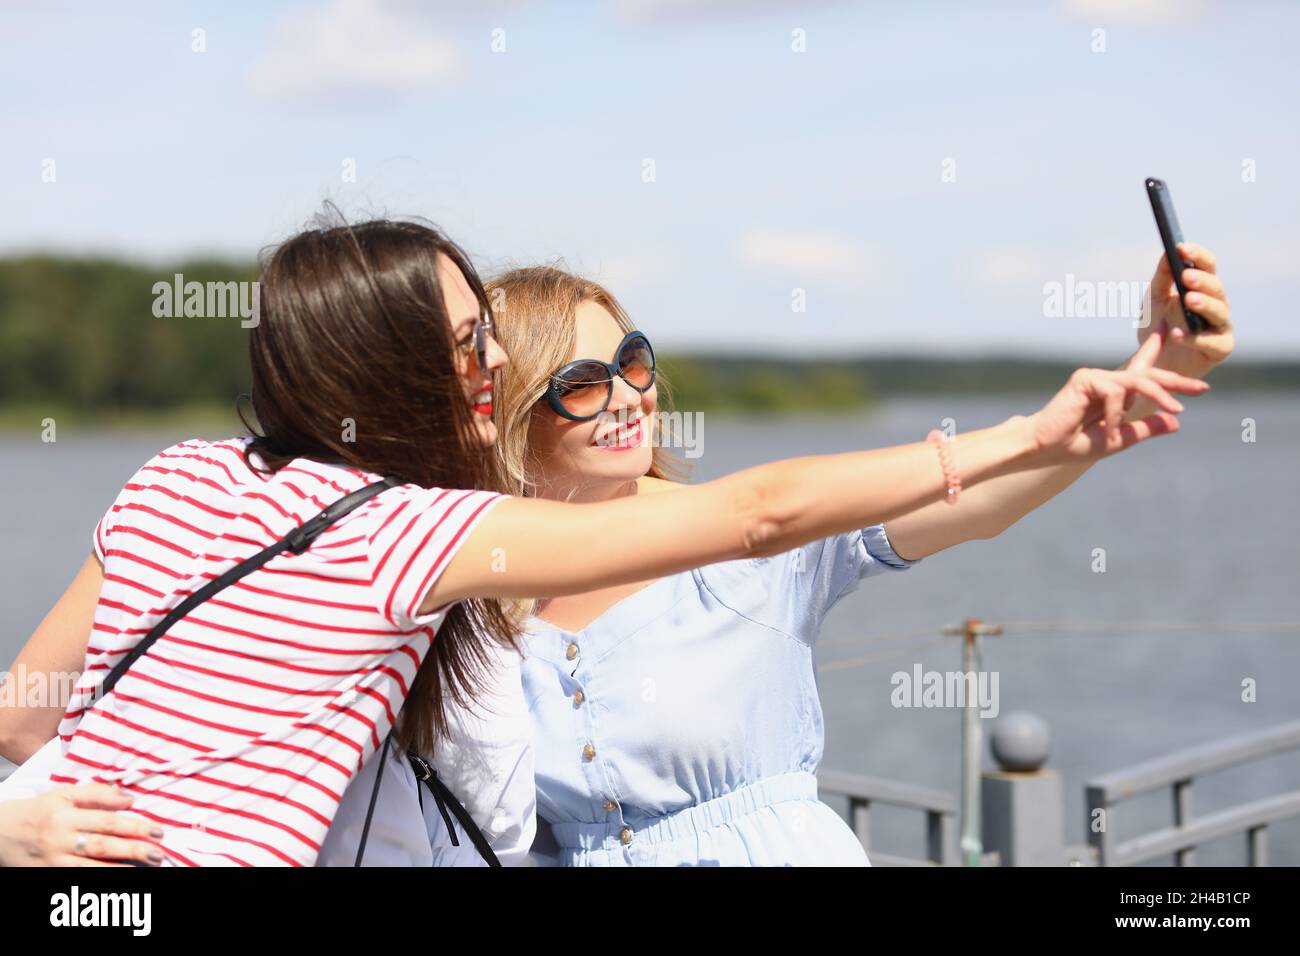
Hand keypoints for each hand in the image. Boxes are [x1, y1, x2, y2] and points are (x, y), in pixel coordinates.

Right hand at [0, 783, 164, 866]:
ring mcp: (53, 859)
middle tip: (158, 851)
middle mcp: (59, 838)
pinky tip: (121, 877)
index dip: (134, 825)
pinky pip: (78, 879)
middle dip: (134, 849)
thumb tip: (129, 798)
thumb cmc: (40, 810)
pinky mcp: (47, 875)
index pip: (106, 820)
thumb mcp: (63, 794)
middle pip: (102, 845)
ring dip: (122, 868)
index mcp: (65, 813)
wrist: (0, 832)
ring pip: (91, 867)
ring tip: (147, 866)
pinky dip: (100, 879)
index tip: (158, 830)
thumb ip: (96, 794)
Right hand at [1028, 327, 1209, 464]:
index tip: (1170, 331)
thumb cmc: (1075, 445)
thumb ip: (1145, 429)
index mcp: (1114, 394)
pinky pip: (1116, 392)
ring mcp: (1096, 377)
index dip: (1154, 350)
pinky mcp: (1086, 378)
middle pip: (1148, 375)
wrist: (1044, 448)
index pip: (1140, 370)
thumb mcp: (1119, 439)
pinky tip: (1108, 429)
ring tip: (1177, 409)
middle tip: (1202, 387)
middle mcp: (1107, 381)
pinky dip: (1116, 413)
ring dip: (1160, 395)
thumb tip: (1176, 421)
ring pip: (1138, 381)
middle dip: (1176, 381)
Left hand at [1132, 241, 1234, 377]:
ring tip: (1188, 300)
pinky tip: (1177, 334)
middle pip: (1215, 287)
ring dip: (1204, 304)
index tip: (1181, 247)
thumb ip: (1163, 277)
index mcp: (1203, 288)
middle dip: (1202, 281)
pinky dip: (1194, 338)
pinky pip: (1211, 342)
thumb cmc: (1158, 328)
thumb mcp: (1154, 299)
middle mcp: (1217, 304)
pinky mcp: (1220, 348)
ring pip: (1219, 311)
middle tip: (1186, 277)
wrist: (1153, 364)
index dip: (1197, 256)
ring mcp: (1221, 326)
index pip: (1207, 266)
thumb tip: (1169, 251)